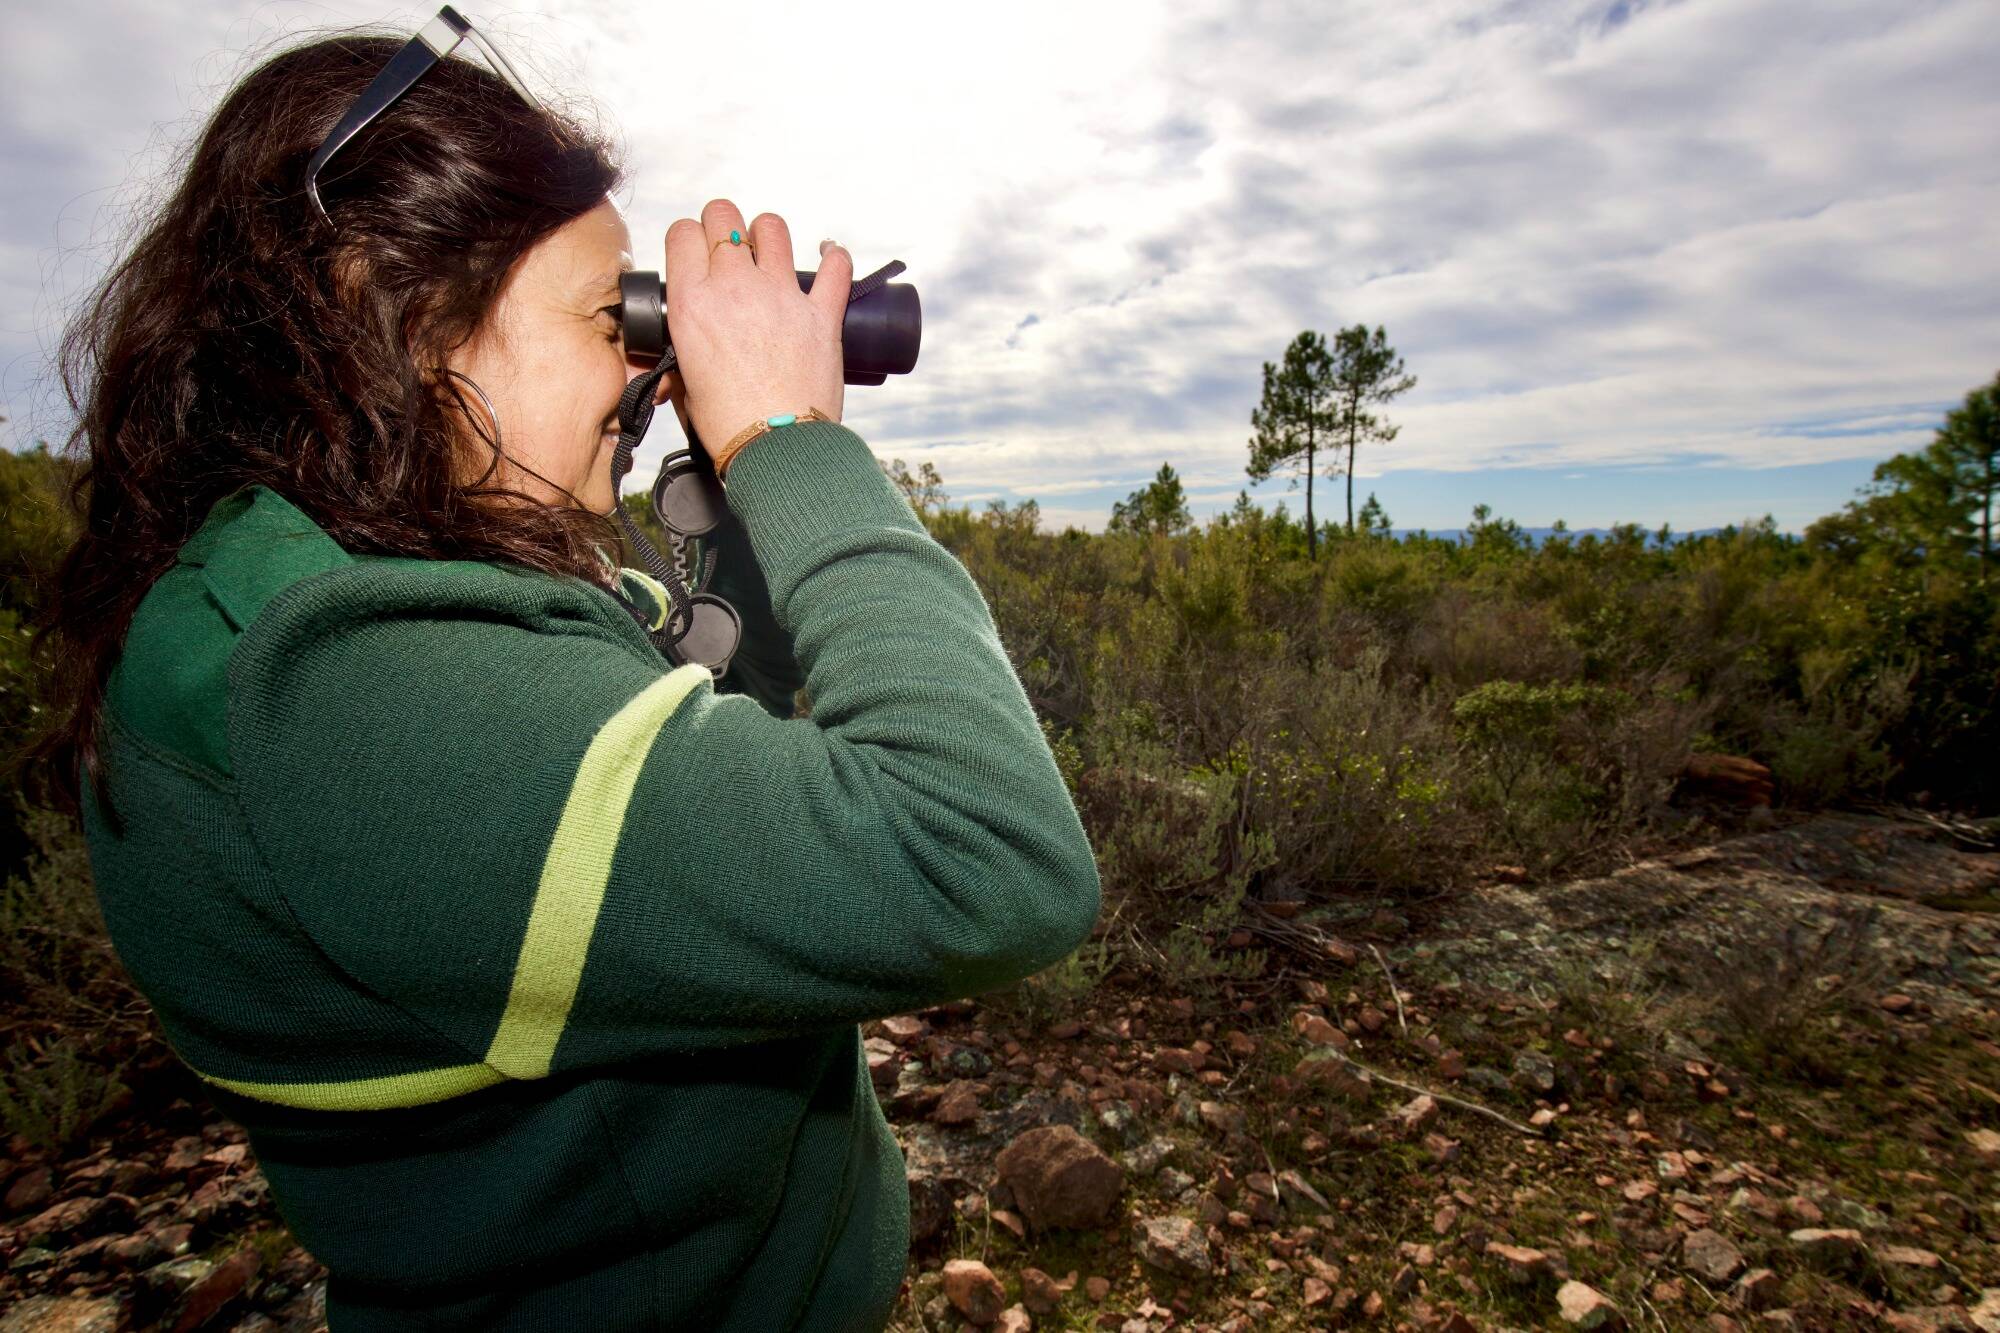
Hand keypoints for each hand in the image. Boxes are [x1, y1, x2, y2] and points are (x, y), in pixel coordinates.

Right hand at [663, 199, 849, 473]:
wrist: (775, 449)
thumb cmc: (726, 425)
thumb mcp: (684, 384)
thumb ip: (679, 357)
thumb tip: (672, 359)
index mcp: (693, 303)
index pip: (683, 234)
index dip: (688, 238)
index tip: (695, 253)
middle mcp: (735, 288)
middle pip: (724, 215)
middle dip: (723, 224)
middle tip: (729, 248)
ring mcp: (781, 296)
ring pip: (774, 227)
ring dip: (768, 234)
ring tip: (769, 251)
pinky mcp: (821, 314)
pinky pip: (836, 267)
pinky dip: (835, 257)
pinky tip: (829, 255)